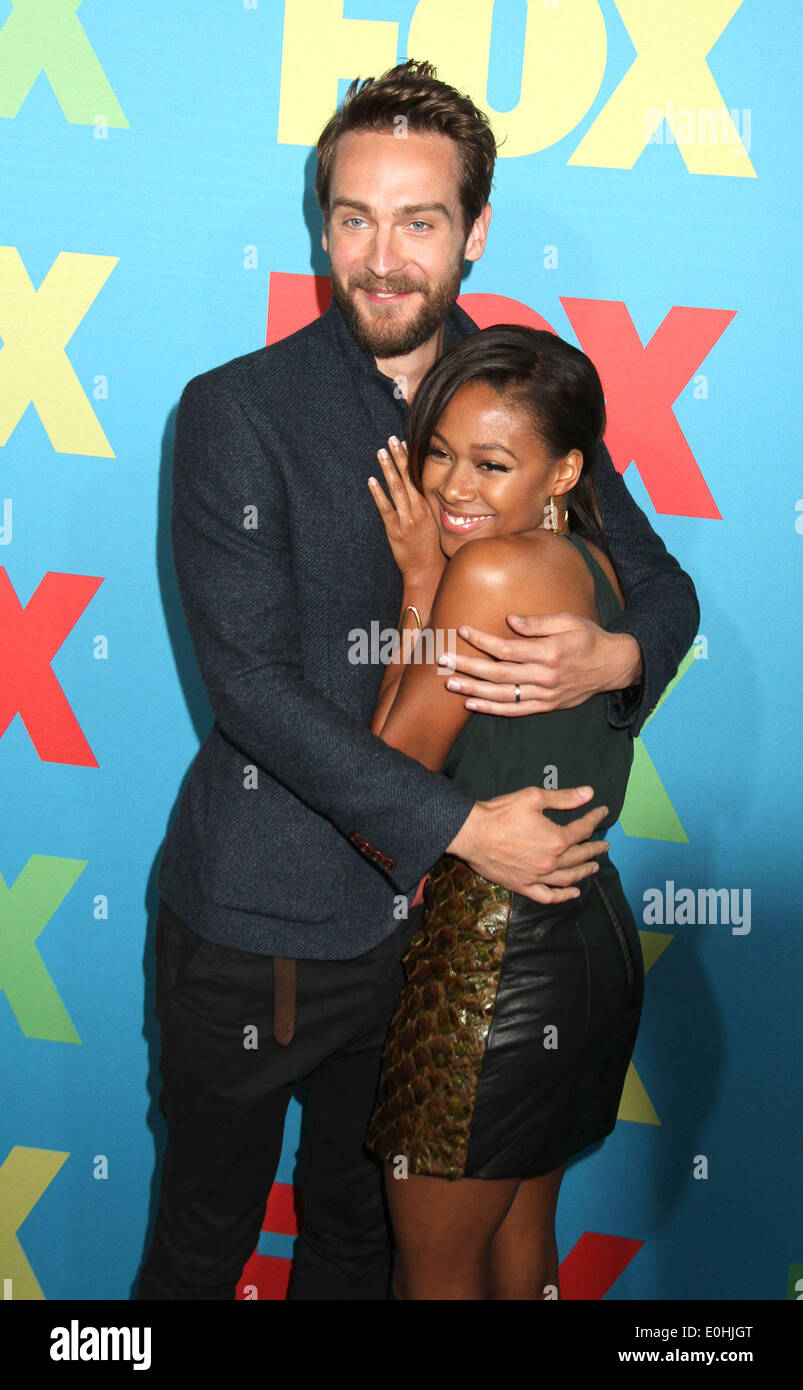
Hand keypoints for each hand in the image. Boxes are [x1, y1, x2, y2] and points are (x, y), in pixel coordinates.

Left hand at [368, 436, 444, 582]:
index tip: (405, 442)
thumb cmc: (430, 546)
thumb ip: (425, 504)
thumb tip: (417, 488)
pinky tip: (371, 481)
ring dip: (388, 468)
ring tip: (380, 452)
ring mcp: (406, 518)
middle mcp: (418, 509)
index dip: (411, 458)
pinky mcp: (395, 529)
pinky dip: (378, 493)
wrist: (427, 569)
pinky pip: (385, 508)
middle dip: (399, 456)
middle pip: (408, 477)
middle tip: (391, 439)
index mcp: (427, 505)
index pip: (419, 476)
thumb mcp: (433, 521)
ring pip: (396, 488)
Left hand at [438, 613, 642, 713]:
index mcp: (551, 652)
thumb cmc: (589, 637)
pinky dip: (491, 709)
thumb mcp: (568, 620)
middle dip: (469, 667)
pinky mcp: (547, 706)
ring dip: (474, 691)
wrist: (613, 666)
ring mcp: (546, 694)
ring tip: (450, 684)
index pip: (508, 648)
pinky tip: (471, 704)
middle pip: (500, 674)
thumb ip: (538, 623)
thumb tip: (510, 620)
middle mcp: (546, 676)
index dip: (483, 640)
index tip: (462, 631)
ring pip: (503, 696)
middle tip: (444, 660)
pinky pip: (515, 711)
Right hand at [447, 785, 609, 903]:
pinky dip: (562, 896)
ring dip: (584, 872)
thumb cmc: (500, 813)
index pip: (583, 829)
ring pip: (568, 878)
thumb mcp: (534, 798)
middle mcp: (551, 862)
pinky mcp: (523, 886)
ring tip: (594, 867)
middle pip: (579, 856)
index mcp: (556, 839)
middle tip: (604, 845)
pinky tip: (573, 893)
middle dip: (595, 848)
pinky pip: (547, 896)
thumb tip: (588, 793)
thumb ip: (563, 798)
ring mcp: (537, 877)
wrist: (471, 833)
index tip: (603, 812)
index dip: (595, 819)